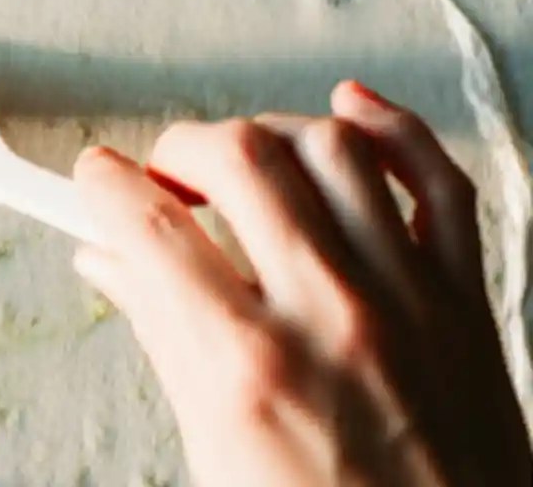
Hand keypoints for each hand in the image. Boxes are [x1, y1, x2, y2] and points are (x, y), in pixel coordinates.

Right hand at [72, 80, 531, 485]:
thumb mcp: (212, 449)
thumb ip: (162, 339)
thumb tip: (112, 266)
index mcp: (245, 367)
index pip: (151, 226)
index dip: (104, 182)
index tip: (95, 176)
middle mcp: (329, 316)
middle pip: (240, 158)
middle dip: (181, 145)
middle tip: (164, 174)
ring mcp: (407, 298)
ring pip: (332, 147)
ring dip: (269, 132)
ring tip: (243, 161)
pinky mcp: (465, 299)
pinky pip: (438, 180)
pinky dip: (394, 127)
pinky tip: (348, 111)